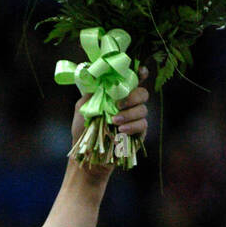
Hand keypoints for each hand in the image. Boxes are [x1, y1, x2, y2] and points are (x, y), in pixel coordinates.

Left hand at [71, 64, 148, 179]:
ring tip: (114, 121)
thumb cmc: (82, 130)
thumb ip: (92, 93)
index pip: (133, 80)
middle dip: (133, 96)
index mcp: (117, 95)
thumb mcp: (82, 108)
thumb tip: (102, 80)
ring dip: (129, 114)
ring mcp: (135, 119)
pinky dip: (132, 126)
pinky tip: (121, 130)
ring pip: (143, 109)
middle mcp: (128, 105)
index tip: (140, 71)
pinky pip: (142, 125)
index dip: (140, 73)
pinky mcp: (138, 134)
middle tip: (119, 104)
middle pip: (143, 93)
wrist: (86, 155)